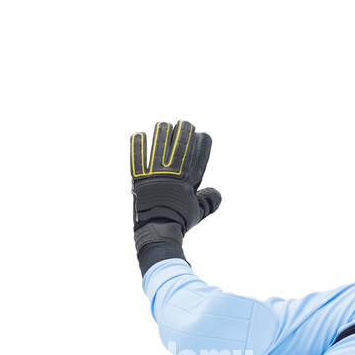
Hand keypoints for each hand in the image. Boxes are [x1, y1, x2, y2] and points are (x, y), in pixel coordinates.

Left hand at [129, 120, 220, 272]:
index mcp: (189, 180)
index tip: (202, 135)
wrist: (158, 231)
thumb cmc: (180, 222)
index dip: (202, 143)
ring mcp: (156, 174)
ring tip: (163, 125)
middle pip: (181, 145)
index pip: (199, 155)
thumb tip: (216, 193)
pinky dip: (138, 146)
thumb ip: (209, 201)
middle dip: (184, 131)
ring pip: (160, 147)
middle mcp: (174, 173)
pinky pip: (138, 159)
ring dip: (162, 133)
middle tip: (184, 123)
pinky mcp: (141, 178)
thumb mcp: (199, 212)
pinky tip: (138, 135)